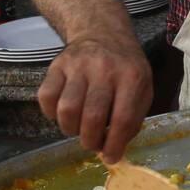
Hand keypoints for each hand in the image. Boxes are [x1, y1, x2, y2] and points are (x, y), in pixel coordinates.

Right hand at [37, 35, 153, 163]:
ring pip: (67, 109)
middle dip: (91, 141)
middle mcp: (104, 69)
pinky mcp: (56, 65)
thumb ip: (133, 118)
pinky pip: (46, 98)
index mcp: (132, 77)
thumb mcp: (143, 88)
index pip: (122, 119)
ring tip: (78, 128)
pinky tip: (63, 112)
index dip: (114, 145)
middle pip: (92, 117)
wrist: (103, 33)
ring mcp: (78, 65)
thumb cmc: (126, 68)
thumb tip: (114, 150)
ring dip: (71, 129)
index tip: (110, 157)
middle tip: (92, 144)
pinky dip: (52, 113)